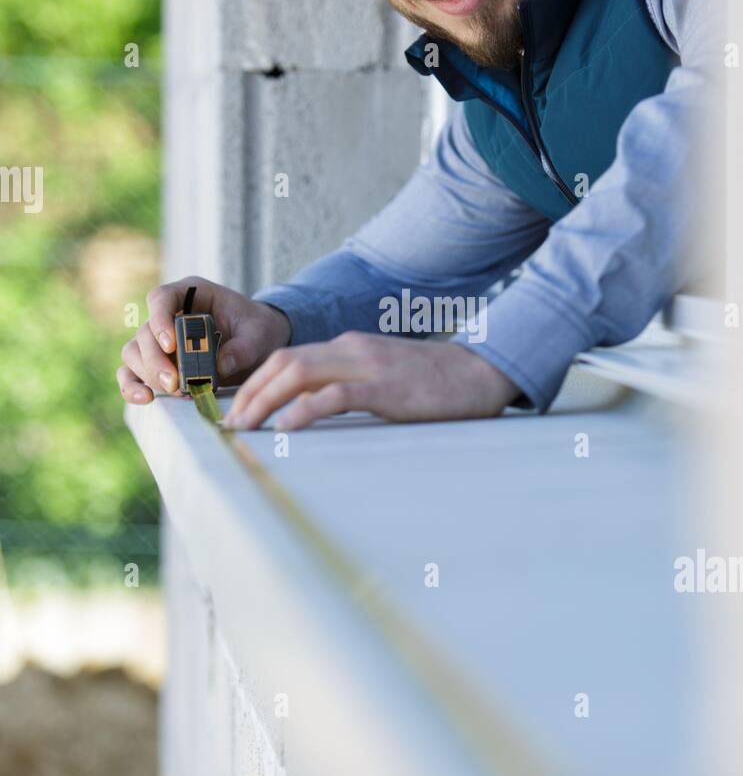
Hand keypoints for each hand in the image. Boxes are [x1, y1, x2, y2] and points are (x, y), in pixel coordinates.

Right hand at [117, 275, 291, 404]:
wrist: (258, 344)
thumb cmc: (256, 329)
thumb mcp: (258, 334)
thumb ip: (243, 348)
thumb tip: (221, 366)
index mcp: (191, 294)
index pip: (162, 298)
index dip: (160, 318)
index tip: (171, 343)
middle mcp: (169, 315)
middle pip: (146, 332)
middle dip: (156, 359)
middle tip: (174, 381)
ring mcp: (159, 340)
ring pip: (135, 353)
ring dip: (149, 374)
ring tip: (174, 390)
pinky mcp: (158, 364)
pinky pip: (133, 373)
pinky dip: (133, 387)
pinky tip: (146, 399)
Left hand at [222, 332, 520, 430]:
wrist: (480, 375)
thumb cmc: (433, 385)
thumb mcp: (383, 378)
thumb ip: (350, 386)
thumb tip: (311, 411)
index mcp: (349, 347)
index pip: (287, 358)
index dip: (255, 382)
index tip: (237, 410)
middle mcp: (351, 349)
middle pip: (283, 362)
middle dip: (250, 392)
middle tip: (230, 424)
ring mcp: (367, 365)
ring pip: (299, 373)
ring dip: (265, 400)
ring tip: (246, 427)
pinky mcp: (384, 387)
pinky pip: (334, 395)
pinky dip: (304, 410)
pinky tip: (286, 428)